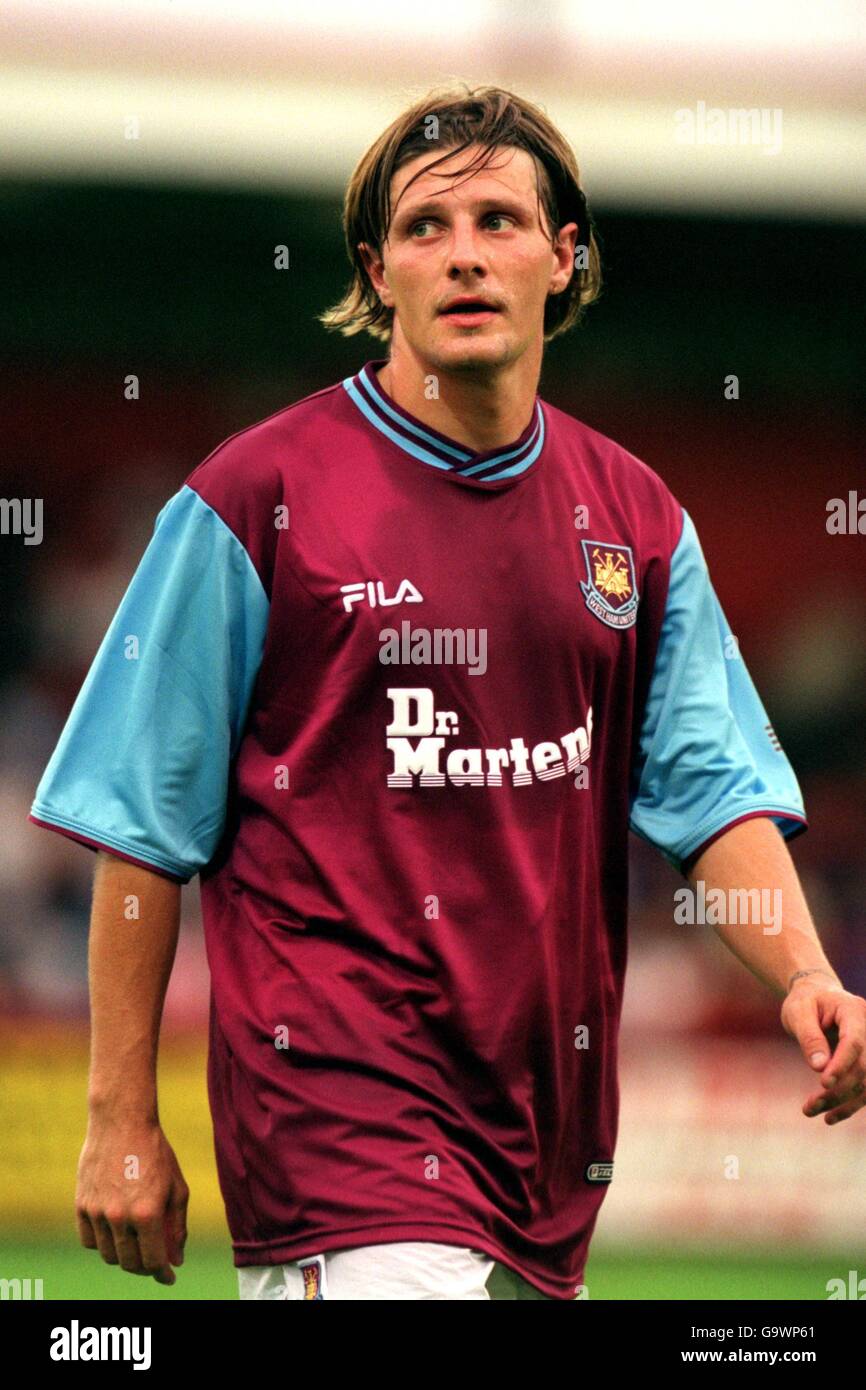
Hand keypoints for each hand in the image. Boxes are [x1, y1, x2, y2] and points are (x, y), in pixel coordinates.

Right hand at [76, 1117, 188, 1283]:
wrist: (122, 1122)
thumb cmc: (155, 1153)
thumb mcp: (177, 1187)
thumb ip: (177, 1227)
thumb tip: (176, 1260)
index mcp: (148, 1213)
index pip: (153, 1262)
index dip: (163, 1274)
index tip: (169, 1276)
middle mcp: (120, 1217)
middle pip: (130, 1263)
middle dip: (144, 1267)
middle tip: (153, 1261)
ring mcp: (97, 1212)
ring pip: (108, 1255)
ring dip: (123, 1256)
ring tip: (135, 1244)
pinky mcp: (81, 1204)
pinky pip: (89, 1240)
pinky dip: (102, 1243)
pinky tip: (115, 1233)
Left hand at [781, 975, 865, 1124]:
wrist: (816, 996)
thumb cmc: (805, 1001)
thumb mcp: (798, 1012)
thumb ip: (809, 1036)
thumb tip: (820, 1067)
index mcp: (854, 1011)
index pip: (854, 1042)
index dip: (841, 1065)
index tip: (823, 1084)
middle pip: (863, 1067)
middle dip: (839, 1091)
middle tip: (808, 1107)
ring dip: (843, 1103)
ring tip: (811, 1112)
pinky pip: (865, 1088)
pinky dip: (850, 1105)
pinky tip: (830, 1117)